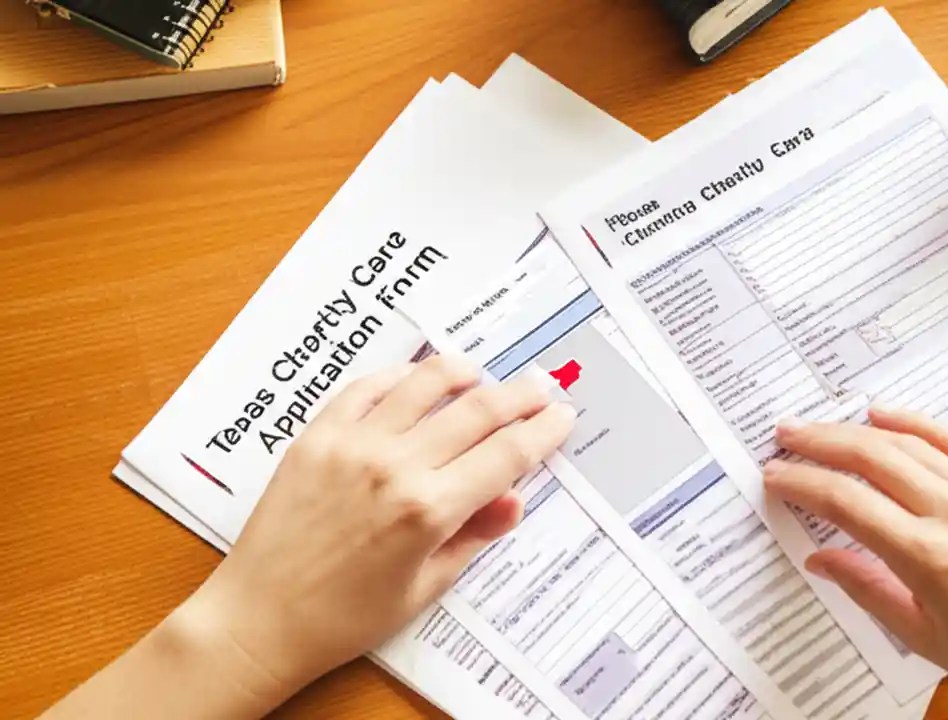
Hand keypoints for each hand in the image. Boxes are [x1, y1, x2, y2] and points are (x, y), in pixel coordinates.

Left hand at [169, 356, 573, 706]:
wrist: (260, 619)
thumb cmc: (343, 618)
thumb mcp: (424, 587)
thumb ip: (473, 536)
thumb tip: (513, 498)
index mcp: (428, 510)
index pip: (505, 456)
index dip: (542, 432)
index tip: (561, 417)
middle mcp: (394, 467)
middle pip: (476, 411)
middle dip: (518, 397)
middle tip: (539, 390)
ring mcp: (352, 445)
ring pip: (423, 384)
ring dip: (461, 373)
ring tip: (481, 375)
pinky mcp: (316, 437)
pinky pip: (365, 388)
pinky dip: (398, 377)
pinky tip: (416, 380)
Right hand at [764, 407, 947, 719]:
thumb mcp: (929, 640)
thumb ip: (869, 590)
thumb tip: (822, 559)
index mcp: (929, 559)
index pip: (845, 502)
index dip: (801, 483)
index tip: (775, 475)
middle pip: (871, 458)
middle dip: (820, 442)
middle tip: (785, 435)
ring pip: (911, 444)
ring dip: (859, 429)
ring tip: (824, 425)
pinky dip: (921, 424)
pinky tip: (889, 416)